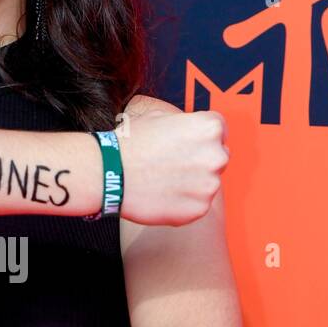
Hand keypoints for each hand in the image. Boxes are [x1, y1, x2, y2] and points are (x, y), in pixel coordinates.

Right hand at [118, 106, 228, 225]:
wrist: (109, 173)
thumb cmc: (129, 144)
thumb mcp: (158, 117)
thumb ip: (183, 124)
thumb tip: (189, 129)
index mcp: (209, 128)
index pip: (219, 131)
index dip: (200, 137)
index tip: (187, 145)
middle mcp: (216, 156)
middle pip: (218, 157)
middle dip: (200, 161)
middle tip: (174, 164)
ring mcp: (209, 185)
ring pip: (208, 183)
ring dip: (193, 183)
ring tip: (164, 181)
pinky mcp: (199, 209)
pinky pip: (197, 205)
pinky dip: (183, 203)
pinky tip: (163, 195)